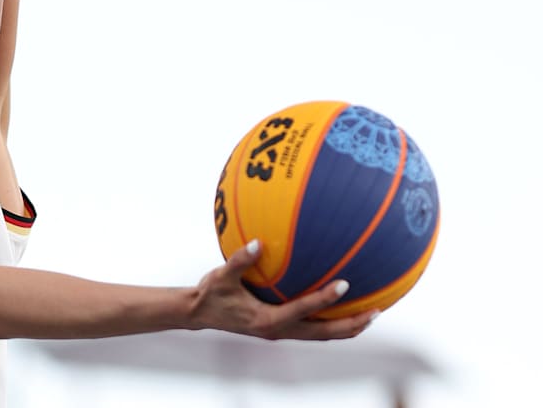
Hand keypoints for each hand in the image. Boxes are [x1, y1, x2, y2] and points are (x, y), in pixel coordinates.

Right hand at [189, 240, 377, 339]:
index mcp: (267, 320)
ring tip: (371, 314)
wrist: (199, 314)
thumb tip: (257, 242)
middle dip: (352, 324)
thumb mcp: (220, 276)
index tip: (345, 285)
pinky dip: (333, 322)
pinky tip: (343, 307)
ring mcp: (282, 332)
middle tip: (376, 310)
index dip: (324, 299)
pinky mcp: (281, 329)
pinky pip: (315, 328)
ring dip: (348, 327)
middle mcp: (279, 330)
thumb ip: (239, 260)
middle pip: (324, 332)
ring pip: (323, 334)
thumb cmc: (210, 294)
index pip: (302, 310)